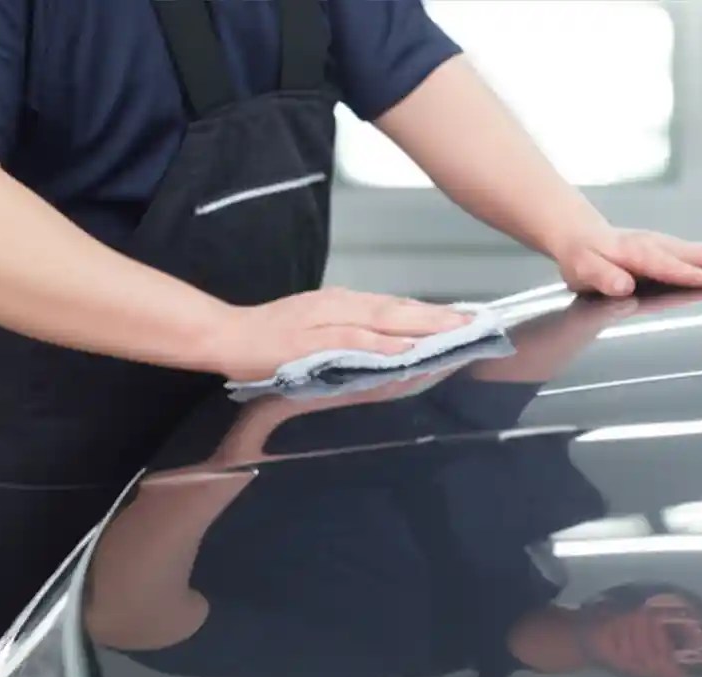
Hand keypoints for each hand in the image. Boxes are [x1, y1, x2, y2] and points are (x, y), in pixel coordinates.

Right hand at [199, 288, 470, 381]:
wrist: (226, 335)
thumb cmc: (271, 336)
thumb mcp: (319, 328)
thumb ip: (354, 335)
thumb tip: (394, 344)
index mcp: (344, 303)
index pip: (397, 305)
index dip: (432, 311)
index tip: (465, 317)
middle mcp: (340, 305)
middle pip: (398, 308)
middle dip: (439, 316)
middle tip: (474, 322)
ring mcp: (326, 320)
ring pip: (383, 319)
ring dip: (420, 325)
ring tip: (452, 332)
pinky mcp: (311, 340)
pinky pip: (353, 340)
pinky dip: (381, 343)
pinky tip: (405, 347)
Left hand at [553, 228, 701, 296]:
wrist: (582, 235)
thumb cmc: (583, 258)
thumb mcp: (582, 270)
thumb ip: (602, 276)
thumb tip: (621, 286)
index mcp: (638, 254)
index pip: (670, 267)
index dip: (695, 274)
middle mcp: (661, 246)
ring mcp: (673, 246)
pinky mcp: (679, 249)